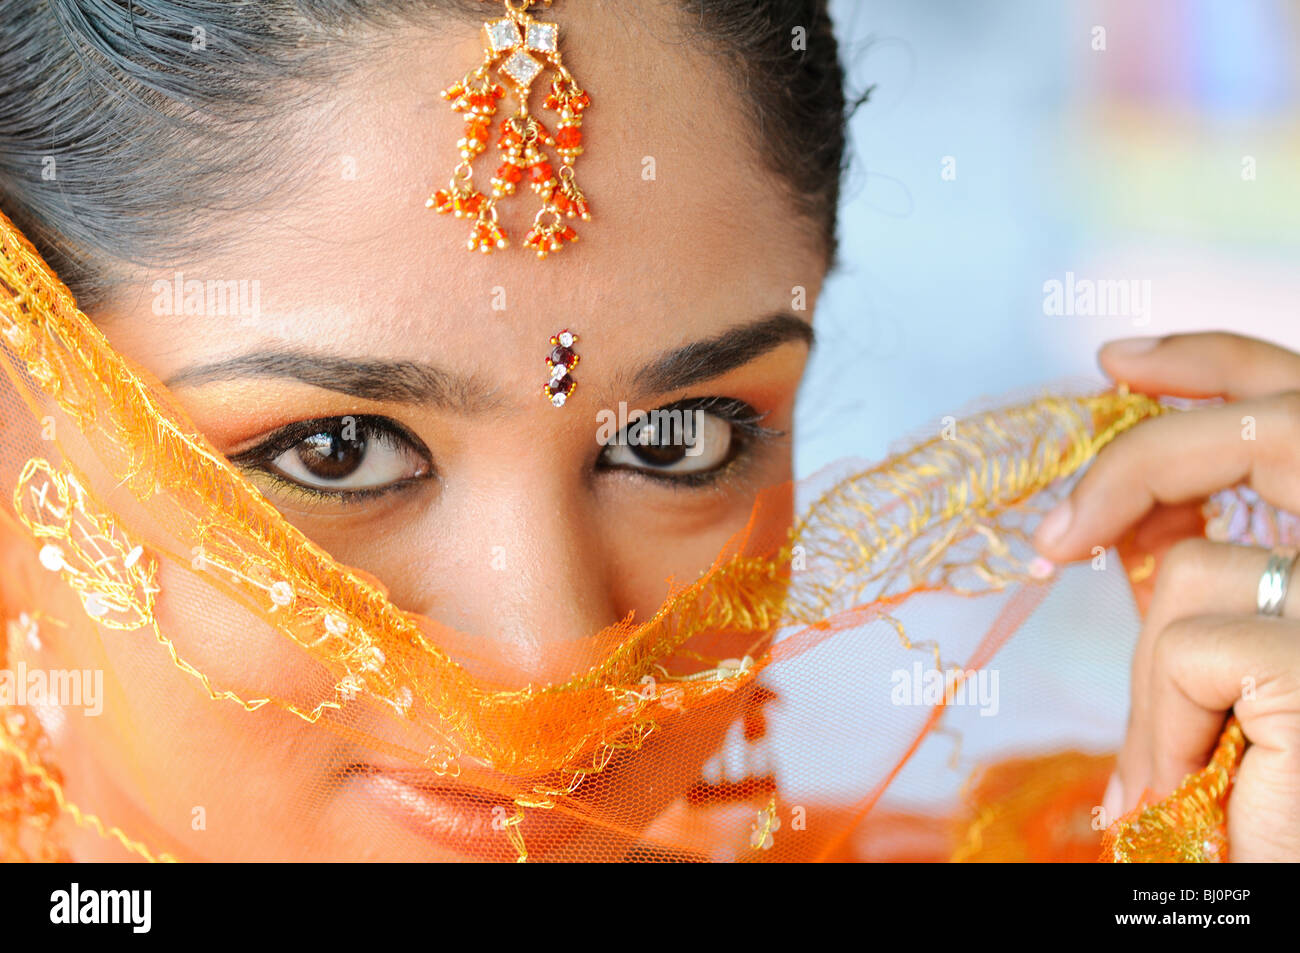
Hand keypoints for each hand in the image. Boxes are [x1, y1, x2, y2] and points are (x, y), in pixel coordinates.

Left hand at [1033, 332, 1299, 860]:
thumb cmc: (1287, 795)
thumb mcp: (1255, 666)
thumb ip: (1216, 585)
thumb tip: (1133, 530)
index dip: (1215, 363)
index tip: (1118, 363)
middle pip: (1270, 426)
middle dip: (1143, 457)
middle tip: (1055, 536)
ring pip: (1198, 573)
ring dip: (1156, 680)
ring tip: (1177, 768)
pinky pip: (1187, 651)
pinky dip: (1166, 720)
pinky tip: (1204, 786)